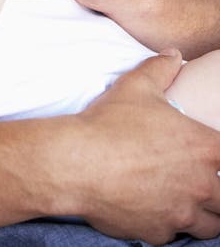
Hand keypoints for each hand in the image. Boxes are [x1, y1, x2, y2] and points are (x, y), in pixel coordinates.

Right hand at [72, 51, 219, 242]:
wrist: (78, 162)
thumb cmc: (111, 123)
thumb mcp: (137, 86)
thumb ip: (161, 69)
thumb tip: (173, 55)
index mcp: (204, 149)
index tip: (210, 158)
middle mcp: (200, 185)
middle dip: (216, 192)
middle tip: (197, 181)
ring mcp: (180, 214)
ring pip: (208, 225)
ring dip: (199, 213)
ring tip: (180, 199)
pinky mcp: (158, 233)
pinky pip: (171, 235)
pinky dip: (166, 224)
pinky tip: (150, 208)